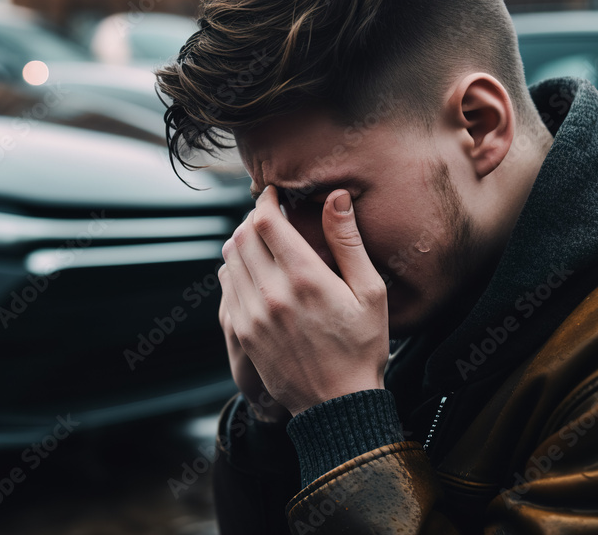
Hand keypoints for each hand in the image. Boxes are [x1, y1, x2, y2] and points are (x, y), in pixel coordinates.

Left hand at [217, 185, 388, 416]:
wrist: (338, 404)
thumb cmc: (363, 346)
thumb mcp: (370, 292)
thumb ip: (348, 242)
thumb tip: (336, 197)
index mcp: (305, 278)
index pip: (265, 221)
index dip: (266, 200)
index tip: (274, 194)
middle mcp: (272, 293)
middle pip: (242, 235)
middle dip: (254, 217)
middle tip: (270, 215)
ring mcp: (252, 314)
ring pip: (230, 259)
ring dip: (242, 241)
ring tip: (262, 240)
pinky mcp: (243, 332)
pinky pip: (227, 286)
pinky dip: (235, 269)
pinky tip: (254, 271)